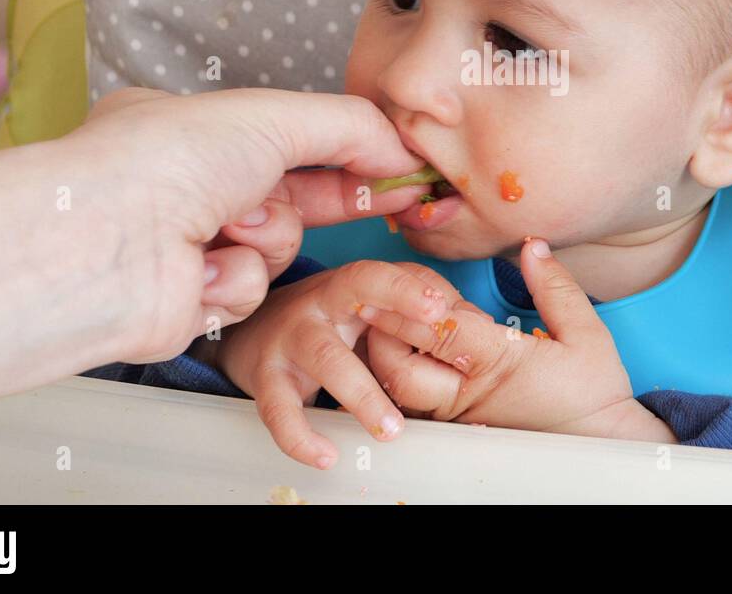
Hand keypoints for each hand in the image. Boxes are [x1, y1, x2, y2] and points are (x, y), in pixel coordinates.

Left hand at [70, 87, 432, 365]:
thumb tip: (398, 147)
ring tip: (227, 227)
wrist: (107, 243)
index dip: (348, 153)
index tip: (396, 166)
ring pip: (276, 247)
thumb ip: (350, 126)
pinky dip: (236, 279)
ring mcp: (189, 246)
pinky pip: (251, 291)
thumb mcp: (273, 117)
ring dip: (266, 235)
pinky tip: (201, 271)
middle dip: (340, 197)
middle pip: (293, 196)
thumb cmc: (169, 161)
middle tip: (397, 197)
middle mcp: (187, 186)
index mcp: (193, 131)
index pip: (288, 141)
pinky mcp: (192, 302)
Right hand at [204, 260, 487, 467]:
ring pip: (326, 359)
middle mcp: (320, 303)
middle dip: (396, 307)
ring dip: (362, 395)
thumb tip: (478, 330)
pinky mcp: (266, 377)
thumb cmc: (330, 324)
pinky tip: (328, 456)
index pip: (381, 275)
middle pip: (356, 293)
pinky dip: (302, 437)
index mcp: (350, 286)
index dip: (409, 288)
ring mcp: (291, 338)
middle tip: (436, 327)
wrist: (252, 333)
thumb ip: (410, 316)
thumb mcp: (365, 312)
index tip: (441, 308)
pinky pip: (280, 409)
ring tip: (393, 430)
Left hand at [362, 238, 675, 441]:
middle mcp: (469, 394)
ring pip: (401, 394)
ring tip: (382, 326)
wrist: (599, 444)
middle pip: (402, 370)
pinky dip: (400, 381)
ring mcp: (460, 416)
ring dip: (386, 359)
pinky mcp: (458, 428)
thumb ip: (555, 288)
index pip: (441, 331)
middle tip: (374, 303)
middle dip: (382, 335)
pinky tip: (402, 356)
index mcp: (497, 364)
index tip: (388, 286)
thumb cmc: (592, 393)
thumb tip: (532, 248)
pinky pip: (415, 407)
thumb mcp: (586, 333)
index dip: (410, 308)